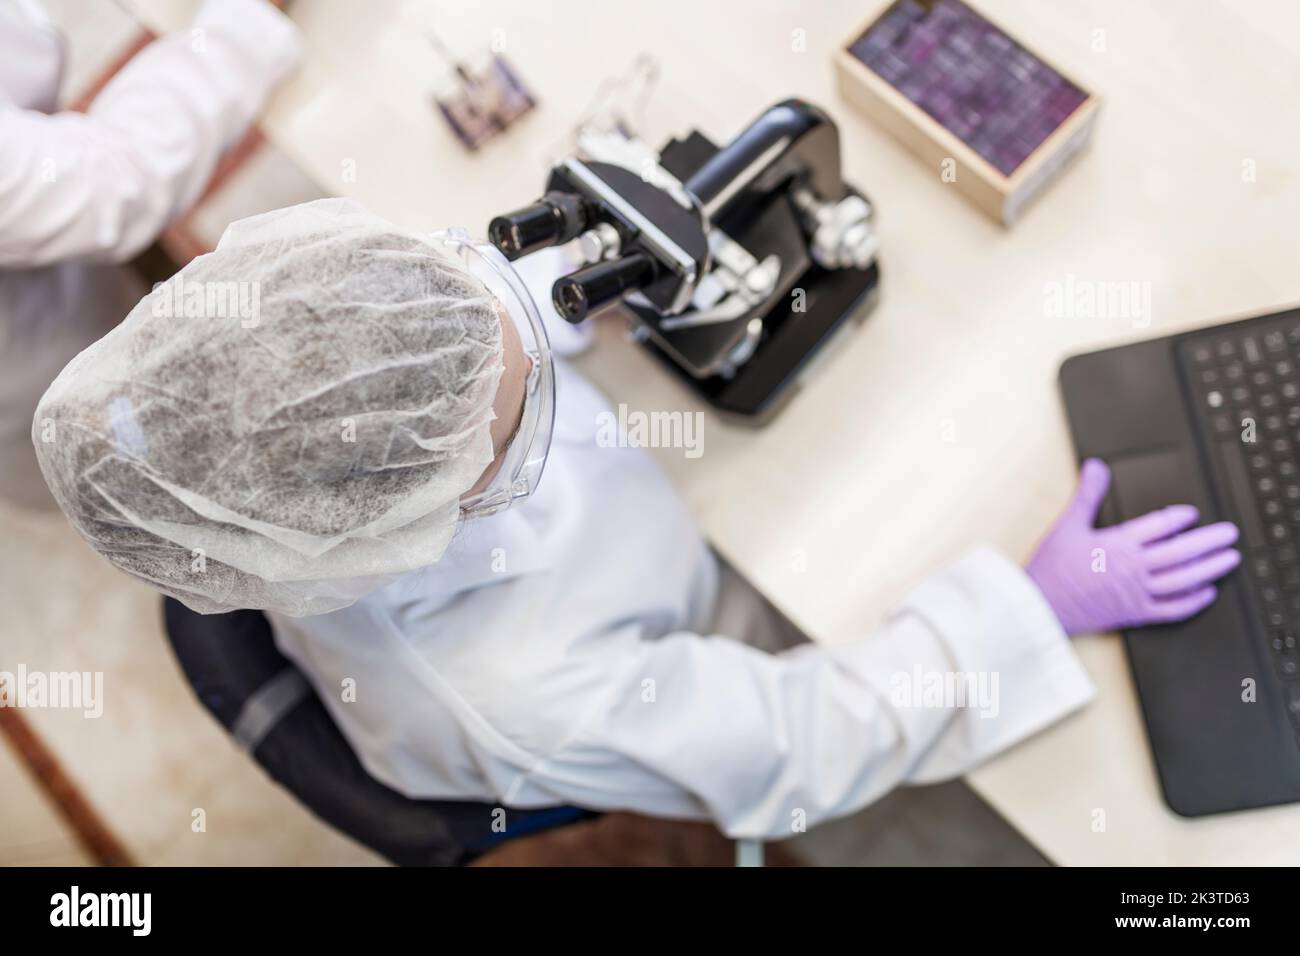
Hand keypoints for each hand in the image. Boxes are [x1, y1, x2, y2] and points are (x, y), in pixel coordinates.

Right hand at [1026, 459, 1240, 635]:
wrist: (1039, 605)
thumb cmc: (1051, 568)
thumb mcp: (1067, 524)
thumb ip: (1087, 494)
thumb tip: (1096, 467)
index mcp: (1118, 544)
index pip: (1160, 526)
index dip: (1180, 518)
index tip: (1190, 514)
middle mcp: (1133, 568)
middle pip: (1181, 552)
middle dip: (1210, 541)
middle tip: (1229, 533)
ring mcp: (1136, 593)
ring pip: (1183, 580)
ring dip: (1210, 569)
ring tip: (1228, 559)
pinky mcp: (1135, 613)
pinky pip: (1172, 609)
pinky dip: (1193, 602)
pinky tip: (1206, 593)